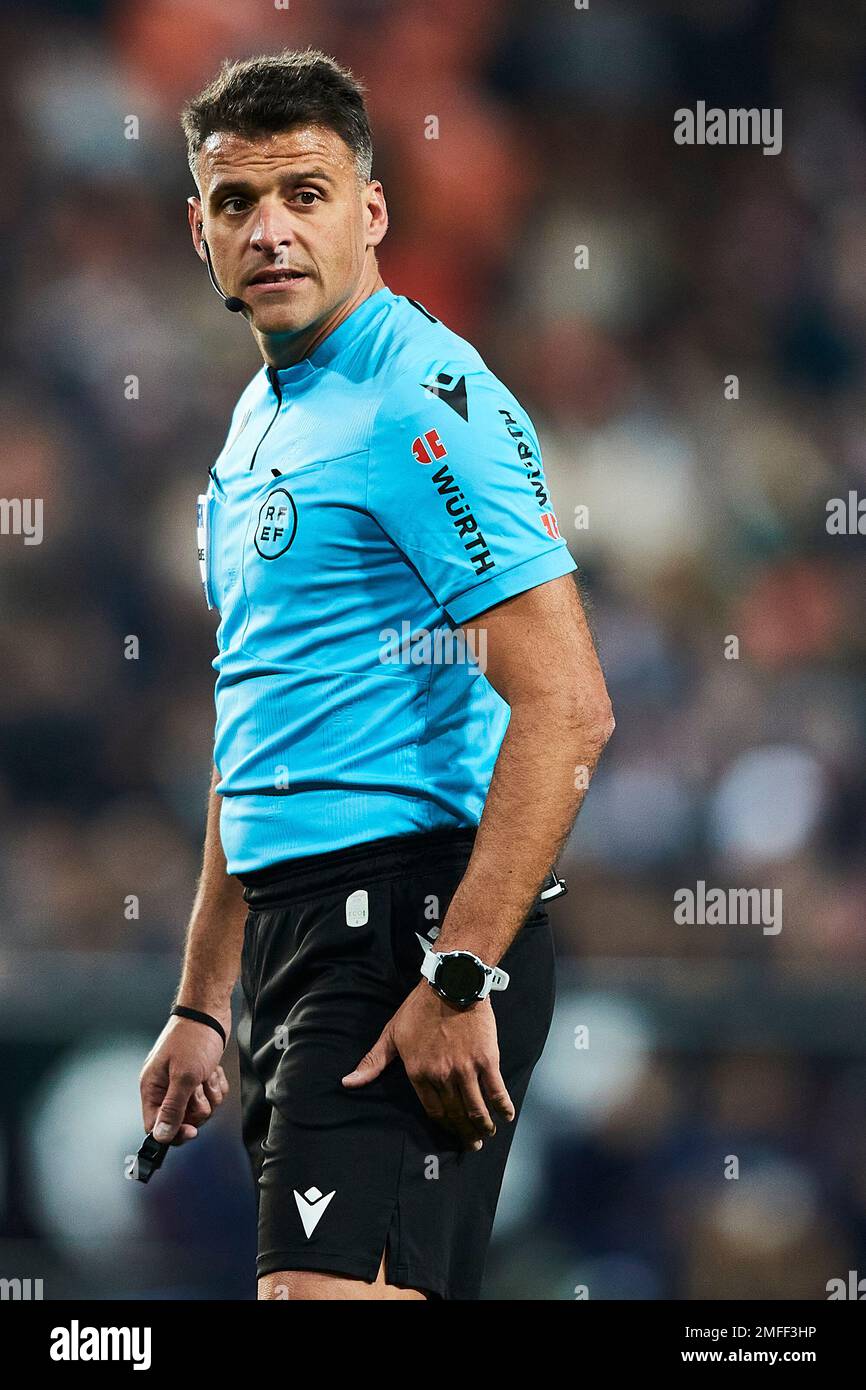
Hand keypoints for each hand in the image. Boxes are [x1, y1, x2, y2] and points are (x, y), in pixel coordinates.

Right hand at [139, 1010, 230, 1145]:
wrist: (209, 1013)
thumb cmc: (193, 1037)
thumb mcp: (184, 1076)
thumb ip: (172, 1109)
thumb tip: (160, 1136)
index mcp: (152, 1087)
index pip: (155, 1126)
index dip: (174, 1131)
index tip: (191, 1130)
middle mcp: (165, 1087)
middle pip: (182, 1120)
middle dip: (197, 1107)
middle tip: (198, 1088)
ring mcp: (183, 1082)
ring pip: (200, 1109)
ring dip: (209, 1094)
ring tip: (206, 1074)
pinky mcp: (199, 1077)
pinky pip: (211, 1096)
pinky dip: (216, 1085)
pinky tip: (213, 1070)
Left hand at [341, 982, 513, 1150]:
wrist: (451, 984)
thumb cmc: (418, 1008)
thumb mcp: (391, 1034)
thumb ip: (372, 1062)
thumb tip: (347, 1082)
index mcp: (419, 1073)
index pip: (434, 1111)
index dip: (445, 1127)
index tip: (452, 1134)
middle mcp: (442, 1076)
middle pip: (456, 1114)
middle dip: (465, 1134)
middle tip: (473, 1145)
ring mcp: (466, 1069)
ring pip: (476, 1108)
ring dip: (483, 1127)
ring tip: (487, 1135)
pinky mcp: (486, 1059)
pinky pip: (496, 1090)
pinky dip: (502, 1106)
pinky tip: (506, 1115)